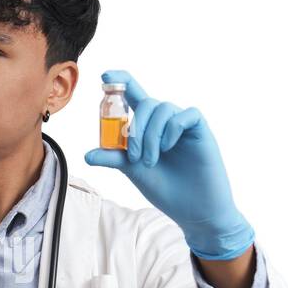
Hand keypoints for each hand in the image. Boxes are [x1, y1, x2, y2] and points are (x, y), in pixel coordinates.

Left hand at [85, 70, 253, 260]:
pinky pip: (186, 115)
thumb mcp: (133, 171)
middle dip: (135, 128)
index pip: (134, 95)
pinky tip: (167, 148)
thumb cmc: (166, 190)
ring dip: (150, 134)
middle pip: (146, 103)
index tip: (104, 76)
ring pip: (163, 108)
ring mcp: (183, 126)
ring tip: (150, 161)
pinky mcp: (200, 131)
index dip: (120, 81)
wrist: (192, 211)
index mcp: (148, 127)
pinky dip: (171, 129)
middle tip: (133, 157)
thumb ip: (114, 158)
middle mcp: (165, 122)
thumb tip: (86, 155)